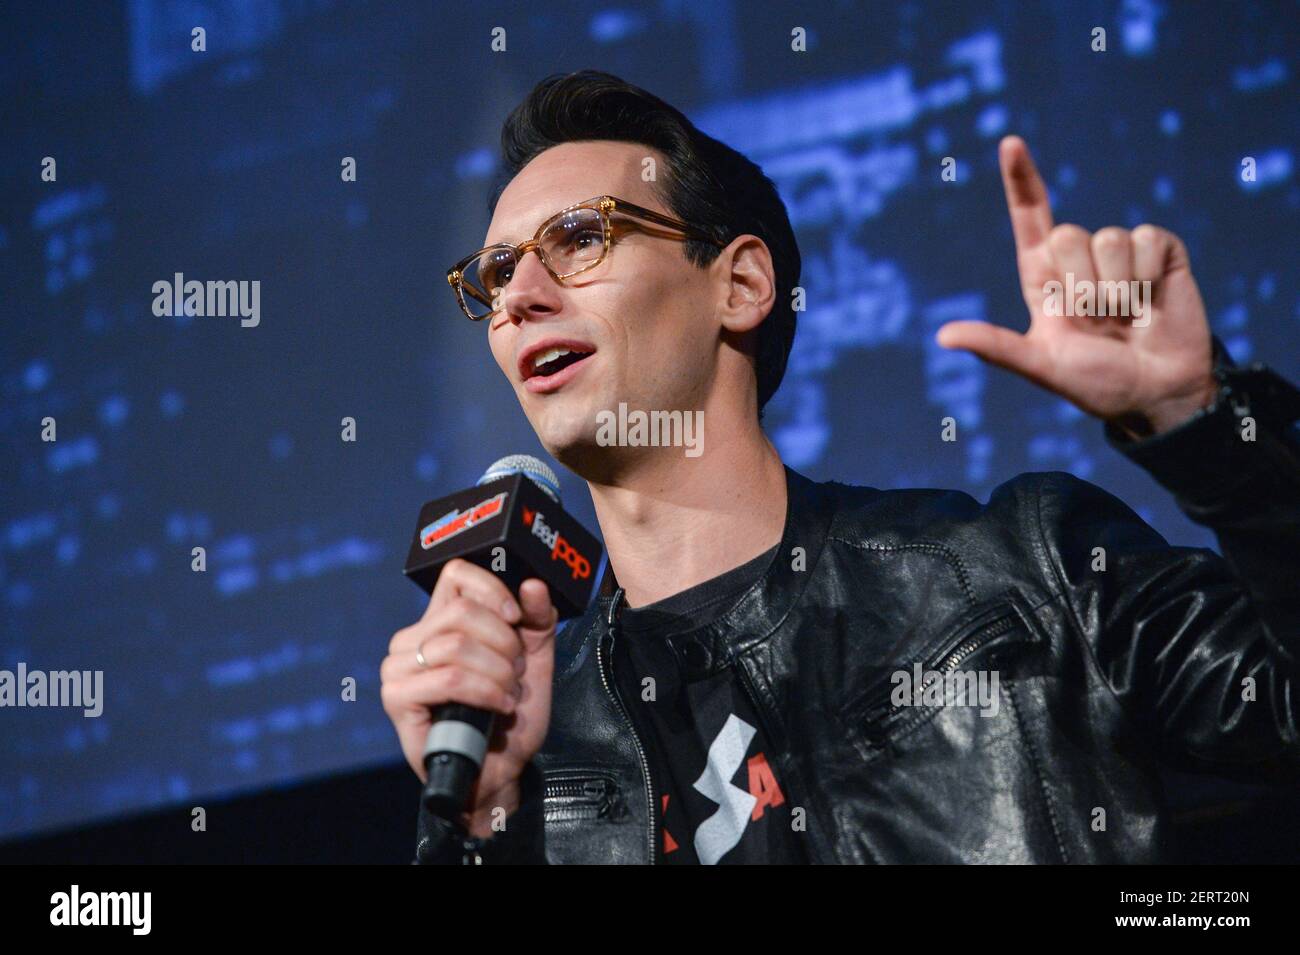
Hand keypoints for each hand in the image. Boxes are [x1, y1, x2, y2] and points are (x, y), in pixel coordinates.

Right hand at [381, 559, 556, 837]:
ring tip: (508, 693)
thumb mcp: (534, 657)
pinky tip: (499, 706)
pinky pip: (449, 679)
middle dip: (504, 644)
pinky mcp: (397, 697)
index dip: (492, 590)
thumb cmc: (509, 712)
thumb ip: (537, 618)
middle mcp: (413, 638)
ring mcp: (399, 667)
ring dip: (498, 673)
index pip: (456, 575)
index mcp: (441, 620)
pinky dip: (486, 692)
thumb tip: (532, 584)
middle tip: (515, 672)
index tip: (515, 619)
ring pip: (457, 646)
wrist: (499, 768)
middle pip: (462, 612)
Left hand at [935, 135, 1217, 436]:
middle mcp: (1079, 257)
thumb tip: (943, 336)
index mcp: (1044, 277)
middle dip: (1080, 285)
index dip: (1021, 180)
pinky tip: (1152, 302)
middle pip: (1065, 234)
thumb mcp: (1041, 366)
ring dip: (1116, 288)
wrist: (1156, 394)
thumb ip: (996, 347)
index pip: (1029, 218)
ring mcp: (1120, 250)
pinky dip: (1146, 278)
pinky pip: (1144, 239)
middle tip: (1096, 321)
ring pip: (1107, 238)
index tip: (1010, 143)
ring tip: (1126, 316)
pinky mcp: (1159, 248)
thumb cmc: (1096, 383)